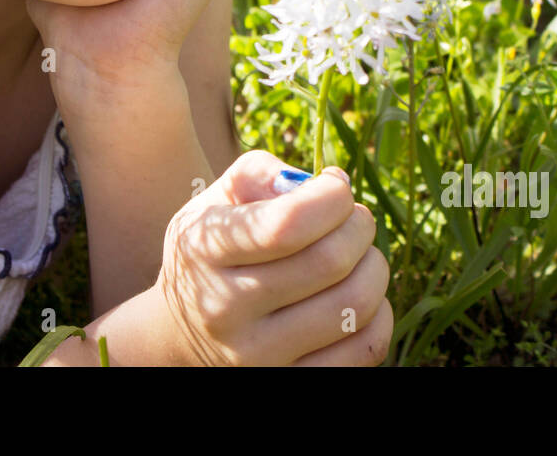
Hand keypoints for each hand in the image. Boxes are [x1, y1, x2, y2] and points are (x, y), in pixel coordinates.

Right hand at [155, 150, 393, 365]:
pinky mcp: (286, 383)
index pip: (287, 225)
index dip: (331, 197)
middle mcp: (225, 308)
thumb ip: (259, 174)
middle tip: (353, 217)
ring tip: (358, 255)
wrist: (178, 337)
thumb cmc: (210, 253)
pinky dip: (377, 314)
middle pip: (330, 261)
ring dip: (373, 267)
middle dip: (359, 226)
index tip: (335, 186)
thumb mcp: (213, 202)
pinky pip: (364, 350)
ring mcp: (257, 355)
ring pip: (354, 306)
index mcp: (205, 250)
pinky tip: (357, 294)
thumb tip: (325, 182)